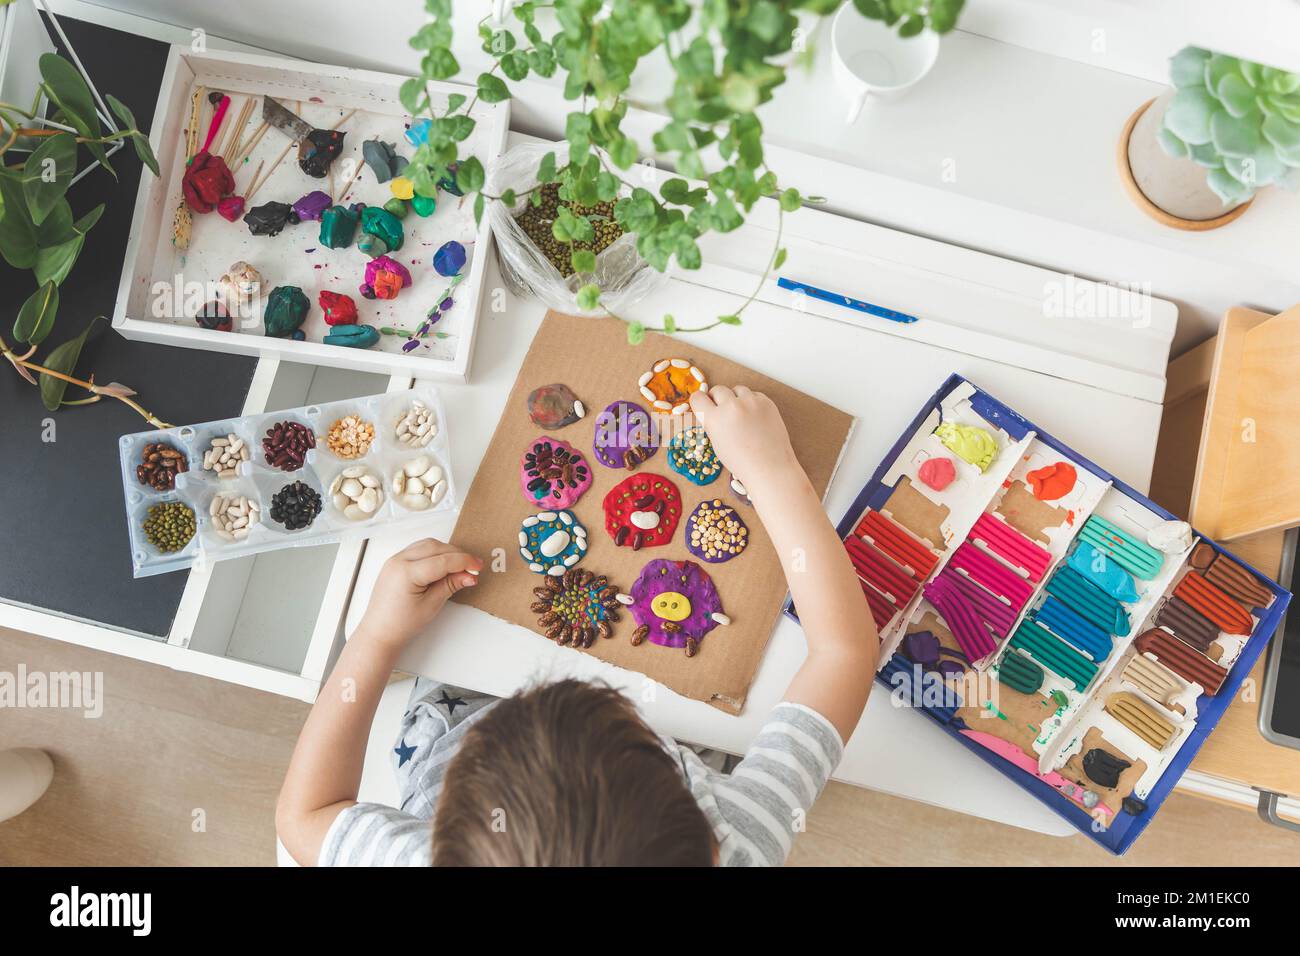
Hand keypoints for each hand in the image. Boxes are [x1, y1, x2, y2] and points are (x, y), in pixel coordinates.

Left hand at [354, 538, 482, 648]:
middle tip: (473, 568)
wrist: (379, 632)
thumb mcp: (431, 605)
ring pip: (427, 545)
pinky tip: (443, 564)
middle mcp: (398, 561)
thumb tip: (469, 575)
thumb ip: (451, 585)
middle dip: (457, 555)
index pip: (443, 560)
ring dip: (446, 551)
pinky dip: (433, 553)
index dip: (464, 562)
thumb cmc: (401, 624)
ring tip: (460, 566)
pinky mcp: (395, 563)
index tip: (478, 566)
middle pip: (435, 547)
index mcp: (406, 573)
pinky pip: (418, 549)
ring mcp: (394, 560)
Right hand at [689, 385, 799, 500]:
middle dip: (717, 399)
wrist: (770, 467)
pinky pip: (754, 395)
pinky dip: (751, 403)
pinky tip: (754, 418)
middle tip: (723, 411)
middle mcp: (731, 406)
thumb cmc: (742, 461)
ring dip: (735, 399)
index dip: (700, 402)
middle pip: (718, 390)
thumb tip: (711, 409)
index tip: (703, 405)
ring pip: (737, 389)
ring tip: (740, 415)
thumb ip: (712, 423)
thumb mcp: (717, 444)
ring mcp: (751, 402)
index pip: (698, 398)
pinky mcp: (766, 402)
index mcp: (714, 419)